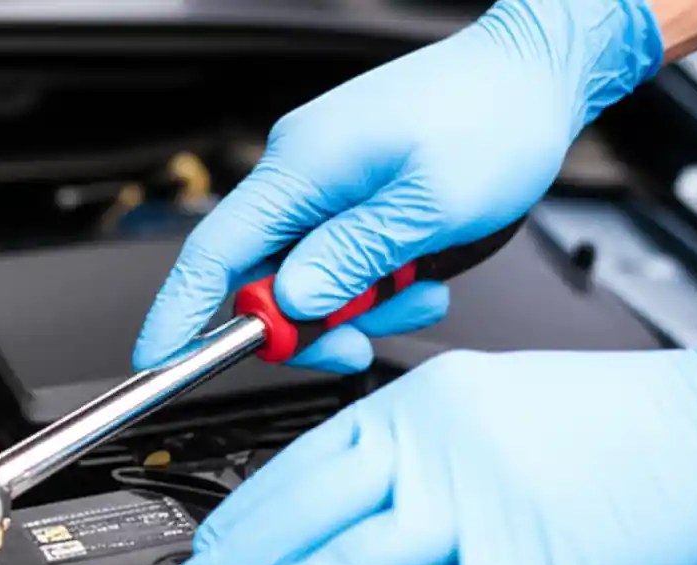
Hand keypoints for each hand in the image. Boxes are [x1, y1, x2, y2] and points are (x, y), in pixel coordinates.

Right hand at [133, 0, 663, 373]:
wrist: (538, 73)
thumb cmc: (495, 119)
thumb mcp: (430, 207)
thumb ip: (353, 260)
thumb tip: (290, 302)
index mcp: (303, 167)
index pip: (214, 252)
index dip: (181, 312)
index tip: (159, 359)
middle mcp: (302, 170)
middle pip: (266, 277)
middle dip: (312, 322)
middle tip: (363, 340)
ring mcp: (327, 178)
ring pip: (310, 274)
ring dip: (361, 301)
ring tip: (422, 286)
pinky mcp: (352, 187)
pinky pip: (340, 253)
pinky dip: (375, 278)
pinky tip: (420, 267)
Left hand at [173, 315, 696, 564]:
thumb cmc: (618, 414)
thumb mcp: (488, 398)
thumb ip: (415, 447)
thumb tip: (355, 500)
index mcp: (422, 403)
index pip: (304, 460)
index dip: (249, 510)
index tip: (216, 542)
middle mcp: (436, 449)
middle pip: (307, 513)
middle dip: (240, 561)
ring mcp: (474, 507)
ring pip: (348, 562)